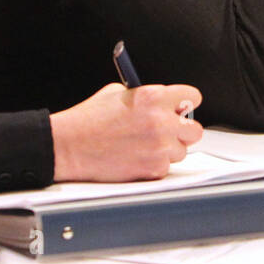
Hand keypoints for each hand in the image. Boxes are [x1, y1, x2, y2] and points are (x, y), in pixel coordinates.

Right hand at [50, 83, 202, 181]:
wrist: (69, 145)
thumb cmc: (89, 120)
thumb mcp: (118, 94)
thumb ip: (146, 96)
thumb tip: (165, 103)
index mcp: (153, 97)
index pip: (192, 97)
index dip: (186, 103)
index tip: (182, 108)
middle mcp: (161, 121)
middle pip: (195, 129)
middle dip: (182, 130)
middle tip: (168, 131)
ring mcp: (159, 147)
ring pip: (181, 151)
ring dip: (168, 149)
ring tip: (143, 145)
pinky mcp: (153, 168)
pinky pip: (166, 167)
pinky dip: (154, 165)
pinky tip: (135, 157)